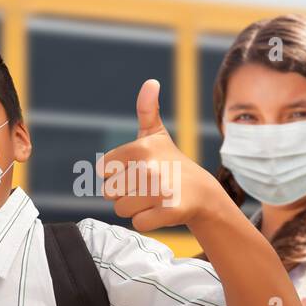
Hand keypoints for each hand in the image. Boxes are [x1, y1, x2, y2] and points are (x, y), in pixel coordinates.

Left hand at [99, 79, 223, 231]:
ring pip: (121, 210)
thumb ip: (147, 109)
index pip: (103, 170)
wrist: (203, 192)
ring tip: (153, 199)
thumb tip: (150, 82)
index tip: (135, 170)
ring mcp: (161, 191)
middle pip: (109, 193)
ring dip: (135, 208)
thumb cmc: (171, 162)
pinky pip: (139, 223)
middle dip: (124, 194)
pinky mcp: (170, 211)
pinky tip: (160, 211)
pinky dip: (147, 221)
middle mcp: (149, 168)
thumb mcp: (157, 135)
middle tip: (145, 187)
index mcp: (140, 149)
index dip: (116, 174)